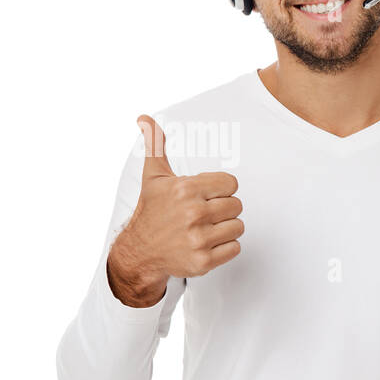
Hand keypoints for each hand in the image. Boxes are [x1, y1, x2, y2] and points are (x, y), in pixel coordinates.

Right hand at [106, 114, 243, 306]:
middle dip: (223, 209)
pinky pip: (235, 248)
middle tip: (204, 214)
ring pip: (238, 227)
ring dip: (225, 228)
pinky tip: (207, 243)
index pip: (232, 184)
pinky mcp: (203, 261)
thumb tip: (144, 118)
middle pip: (237, 206)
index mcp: (185, 189)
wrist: (140, 251)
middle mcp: (192, 214)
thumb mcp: (154, 176)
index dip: (221, 189)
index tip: (205, 196)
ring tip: (206, 228)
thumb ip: (155, 145)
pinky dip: (225, 247)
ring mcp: (198, 239)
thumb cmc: (152, 211)